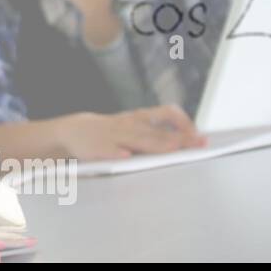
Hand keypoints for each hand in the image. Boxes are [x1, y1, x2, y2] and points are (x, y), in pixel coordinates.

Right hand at [54, 104, 205, 160]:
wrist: (71, 131)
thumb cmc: (109, 131)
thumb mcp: (132, 125)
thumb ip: (154, 132)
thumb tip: (186, 140)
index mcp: (138, 118)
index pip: (167, 114)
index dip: (184, 124)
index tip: (199, 135)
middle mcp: (129, 125)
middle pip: (158, 132)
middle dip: (179, 139)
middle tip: (198, 144)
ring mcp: (113, 135)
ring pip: (138, 139)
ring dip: (157, 145)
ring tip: (173, 149)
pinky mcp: (97, 147)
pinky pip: (108, 149)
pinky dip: (116, 152)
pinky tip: (125, 156)